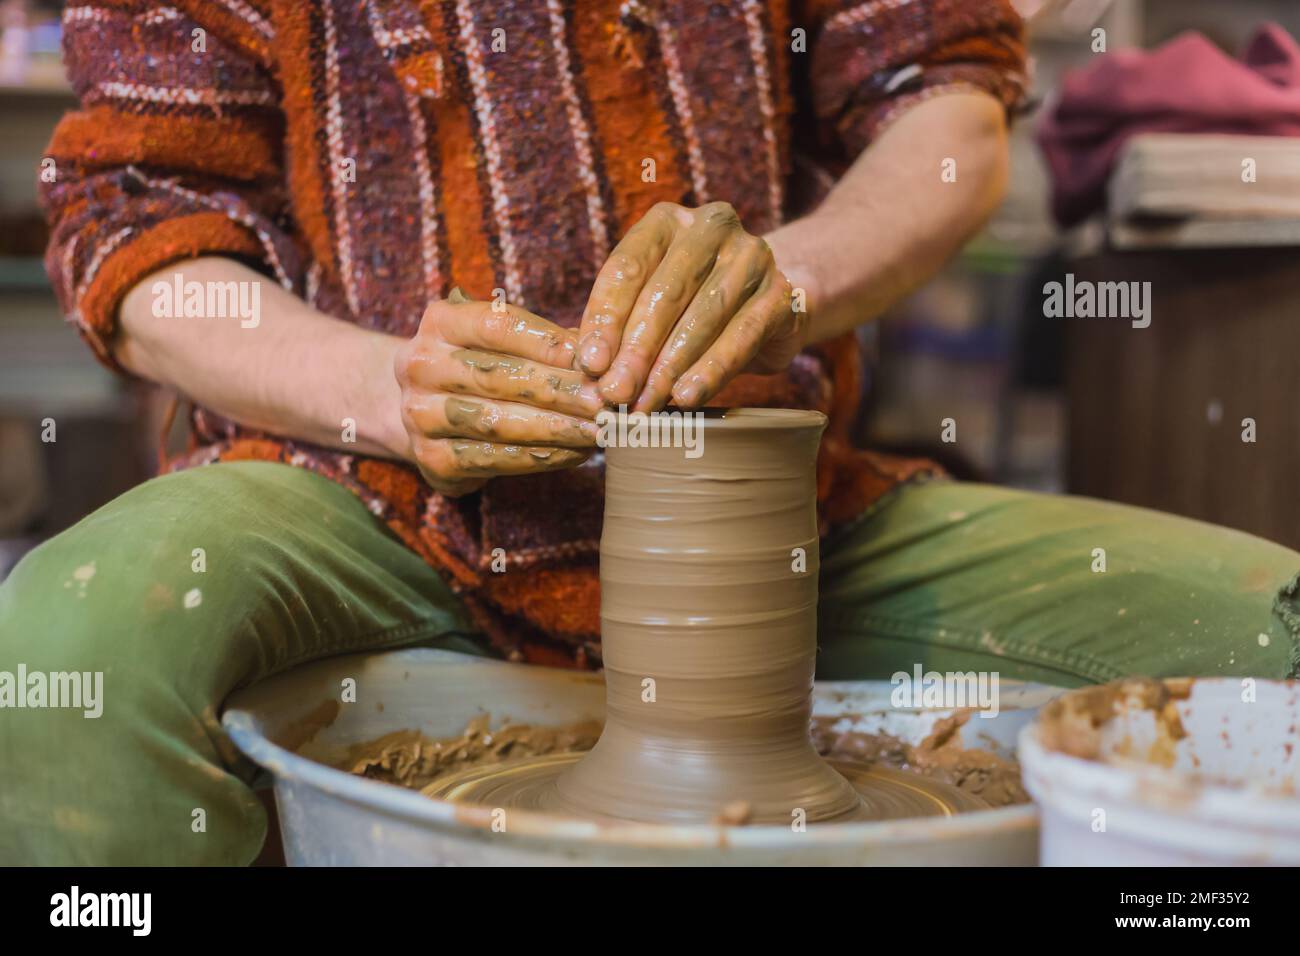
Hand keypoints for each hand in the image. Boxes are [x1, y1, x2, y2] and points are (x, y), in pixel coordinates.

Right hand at [394, 290, 604, 496]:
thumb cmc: (484, 365)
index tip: (592, 357)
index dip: (547, 342)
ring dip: (554, 428)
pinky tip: (575, 454)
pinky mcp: (431, 459)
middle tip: (605, 402)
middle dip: (559, 391)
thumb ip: (549, 342)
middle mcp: (421, 365)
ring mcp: (420, 415)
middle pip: (498, 376)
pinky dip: (540, 458)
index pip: (498, 326)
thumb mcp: (505, 341)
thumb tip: (602, 353)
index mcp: (441, 322)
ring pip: (496, 422)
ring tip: (598, 431)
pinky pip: (492, 459)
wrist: (426, 410)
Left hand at [575, 201, 806, 411]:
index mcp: (666, 221)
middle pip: (664, 293)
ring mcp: (752, 256)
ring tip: (644, 405)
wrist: (768, 306)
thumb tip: (587, 370)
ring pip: (702, 316)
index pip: (627, 268)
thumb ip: (619, 330)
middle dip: (635, 350)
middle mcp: (711, 226)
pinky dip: (711, 371)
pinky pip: (742, 336)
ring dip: (669, 367)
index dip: (604, 319)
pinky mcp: (783, 293)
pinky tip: (687, 397)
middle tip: (614, 394)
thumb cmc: (691, 307)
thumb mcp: (651, 305)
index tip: (589, 364)